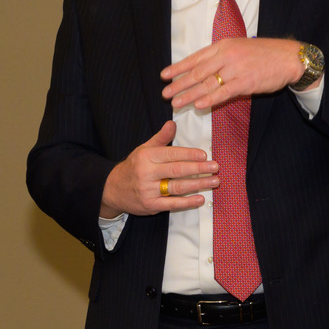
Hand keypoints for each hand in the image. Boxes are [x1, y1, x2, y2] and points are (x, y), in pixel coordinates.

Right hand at [100, 121, 219, 217]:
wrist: (113, 189)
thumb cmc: (133, 167)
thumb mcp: (144, 149)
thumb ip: (161, 138)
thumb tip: (172, 123)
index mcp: (147, 156)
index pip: (171, 154)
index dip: (189, 154)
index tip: (204, 155)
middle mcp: (147, 173)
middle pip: (177, 170)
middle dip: (198, 169)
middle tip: (215, 167)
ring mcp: (148, 190)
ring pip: (177, 187)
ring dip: (198, 184)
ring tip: (214, 181)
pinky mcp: (151, 205)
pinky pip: (172, 204)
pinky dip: (187, 202)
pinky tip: (200, 198)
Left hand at [160, 37, 305, 110]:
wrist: (289, 58)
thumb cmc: (264, 54)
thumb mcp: (239, 47)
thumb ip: (221, 56)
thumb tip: (203, 68)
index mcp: (222, 46)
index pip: (195, 58)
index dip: (178, 67)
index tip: (164, 75)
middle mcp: (226, 56)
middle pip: (197, 72)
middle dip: (179, 84)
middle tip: (165, 94)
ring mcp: (235, 69)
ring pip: (207, 84)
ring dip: (189, 94)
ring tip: (176, 103)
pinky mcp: (245, 82)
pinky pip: (223, 92)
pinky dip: (209, 99)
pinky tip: (198, 105)